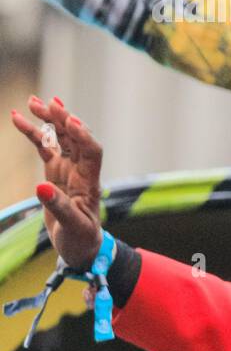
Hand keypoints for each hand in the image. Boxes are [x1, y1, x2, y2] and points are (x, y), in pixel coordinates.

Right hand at [9, 95, 103, 269]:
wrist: (81, 247)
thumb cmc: (82, 239)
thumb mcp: (72, 227)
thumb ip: (59, 207)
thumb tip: (41, 187)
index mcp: (90, 182)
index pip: (92, 151)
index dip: (83, 136)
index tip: (70, 121)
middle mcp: (81, 171)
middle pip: (75, 138)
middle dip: (62, 119)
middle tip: (45, 103)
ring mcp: (68, 169)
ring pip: (59, 139)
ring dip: (47, 120)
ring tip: (31, 102)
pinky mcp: (54, 173)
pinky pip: (44, 148)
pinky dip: (33, 134)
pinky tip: (19, 119)